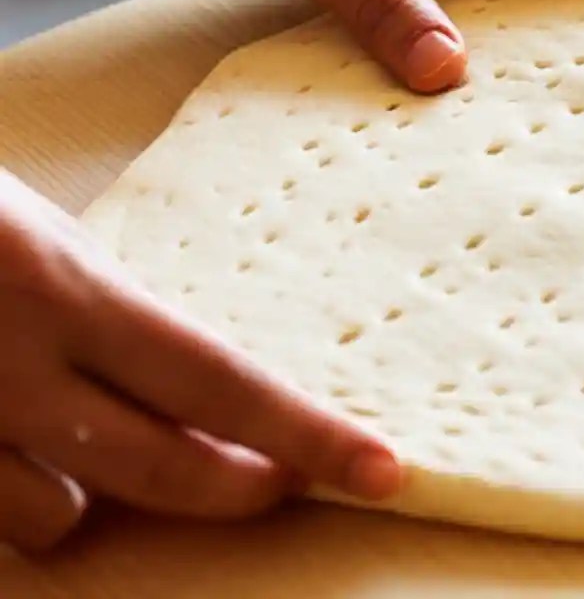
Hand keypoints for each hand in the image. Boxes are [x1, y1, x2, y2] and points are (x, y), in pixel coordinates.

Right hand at [0, 171, 400, 551]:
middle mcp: (10, 366)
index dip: (310, 436)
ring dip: (89, 490)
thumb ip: (102, 304)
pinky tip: (7, 440)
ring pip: (57, 517)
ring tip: (87, 434)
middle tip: (277, 482)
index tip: (382, 469)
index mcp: (64, 287)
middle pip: (163, 470)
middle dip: (237, 488)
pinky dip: (9, 493)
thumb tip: (183, 378)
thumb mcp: (35, 230)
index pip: (223, 381)